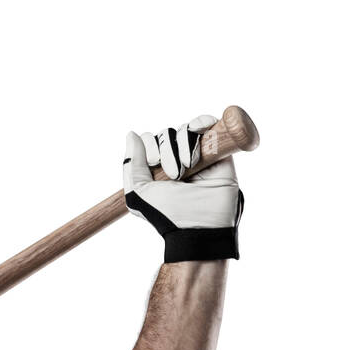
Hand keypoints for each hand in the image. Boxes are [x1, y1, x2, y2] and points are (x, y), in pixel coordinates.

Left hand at [123, 115, 243, 262]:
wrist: (201, 225)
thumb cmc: (168, 214)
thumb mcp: (139, 193)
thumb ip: (132, 164)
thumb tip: (132, 134)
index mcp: (158, 168)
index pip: (150, 141)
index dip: (150, 147)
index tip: (154, 164)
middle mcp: (177, 159)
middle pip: (166, 134)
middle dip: (167, 151)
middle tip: (174, 175)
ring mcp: (198, 154)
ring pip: (185, 130)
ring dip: (182, 146)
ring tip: (187, 168)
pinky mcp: (218, 150)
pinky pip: (206, 124)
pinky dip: (200, 124)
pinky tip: (201, 134)